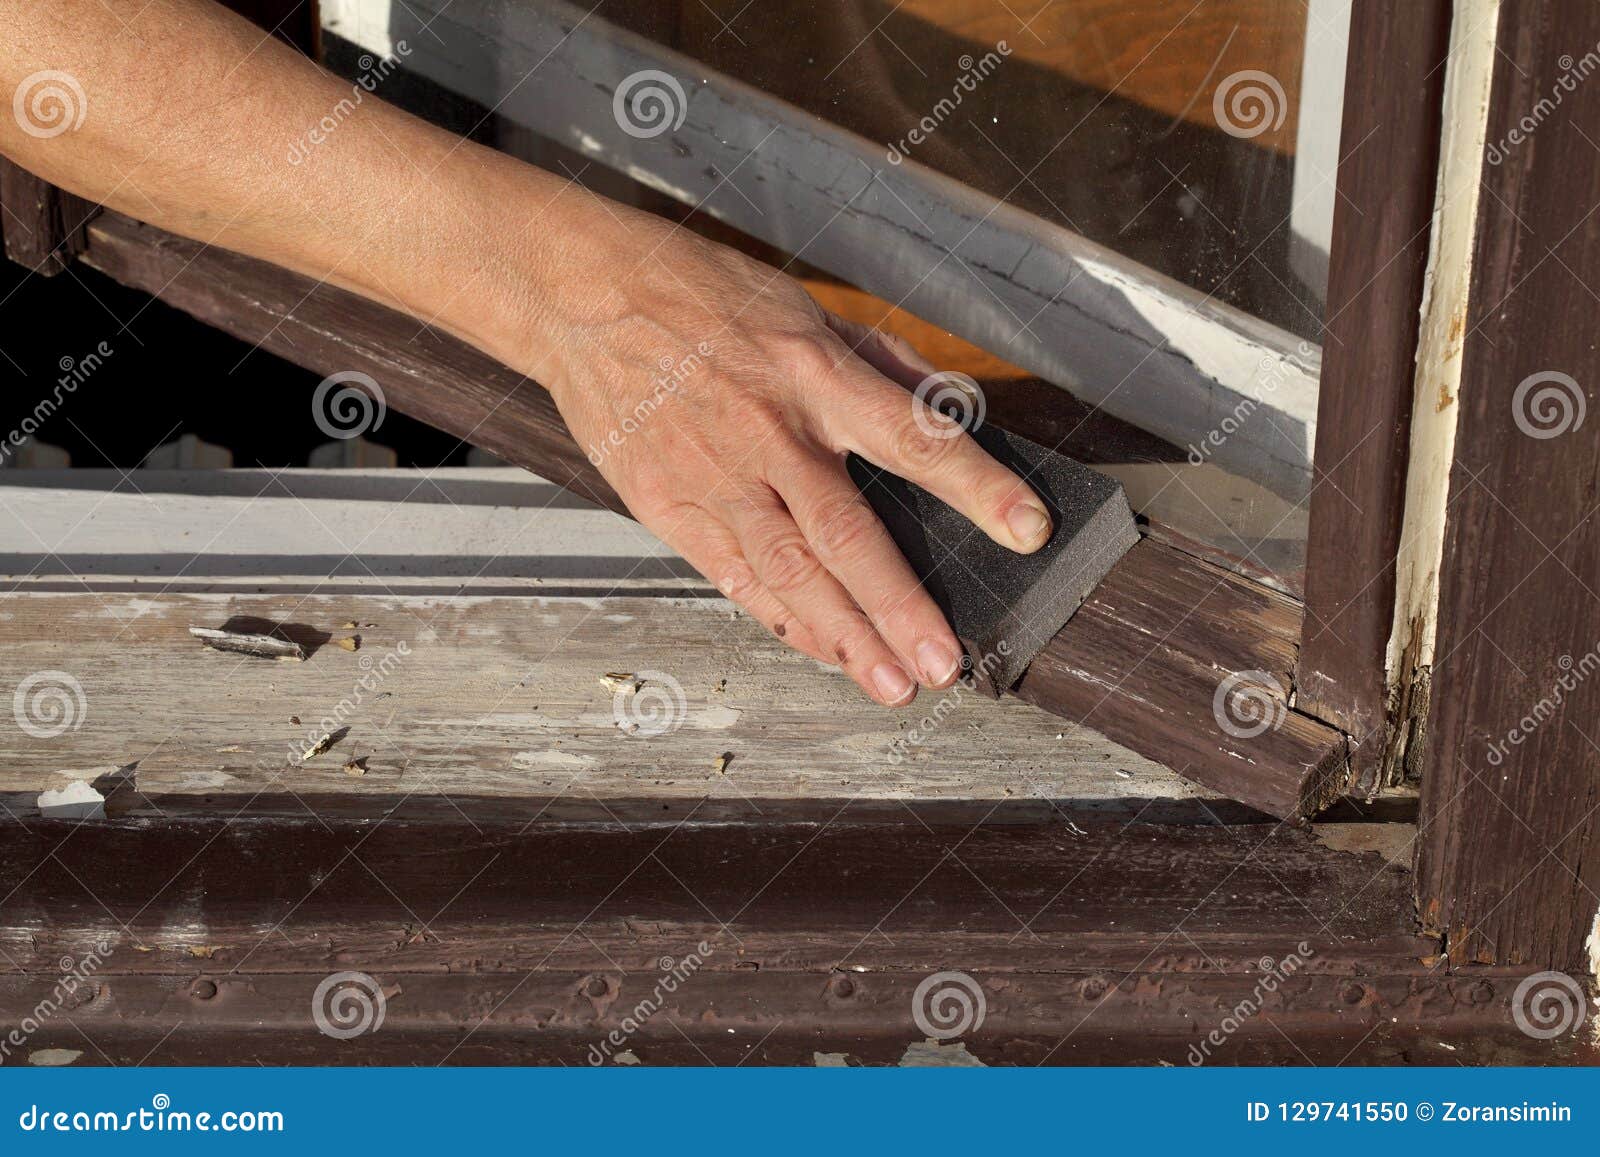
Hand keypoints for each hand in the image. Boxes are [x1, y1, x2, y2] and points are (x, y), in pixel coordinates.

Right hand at [530, 207, 1053, 705]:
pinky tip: (824, 651)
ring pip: (789, 573)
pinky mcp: (670, 507)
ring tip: (891, 683)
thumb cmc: (701, 296)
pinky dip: (784, 620)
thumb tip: (952, 410)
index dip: (977, 487)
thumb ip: (883, 364)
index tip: (1026, 529)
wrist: (586, 299)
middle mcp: (770, 431)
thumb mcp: (805, 306)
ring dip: (846, 636)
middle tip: (943, 661)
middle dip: (900, 606)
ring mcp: (715, 476)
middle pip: (847, 533)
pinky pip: (736, 578)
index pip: (913, 437)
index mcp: (815, 373)